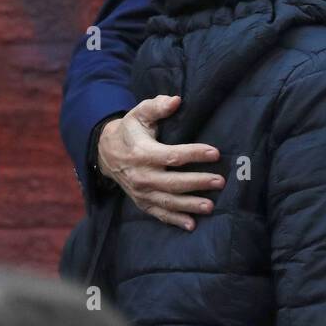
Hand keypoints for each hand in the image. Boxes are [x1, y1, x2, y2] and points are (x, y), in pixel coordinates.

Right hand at [96, 95, 223, 230]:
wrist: (105, 152)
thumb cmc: (131, 130)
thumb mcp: (140, 113)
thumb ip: (157, 106)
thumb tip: (176, 100)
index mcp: (142, 152)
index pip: (172, 155)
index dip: (195, 154)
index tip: (215, 153)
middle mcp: (141, 175)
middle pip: (172, 182)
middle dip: (197, 183)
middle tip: (220, 182)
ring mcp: (140, 191)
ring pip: (167, 201)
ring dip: (189, 205)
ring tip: (210, 206)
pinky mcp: (141, 201)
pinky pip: (158, 213)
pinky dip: (174, 220)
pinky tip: (191, 225)